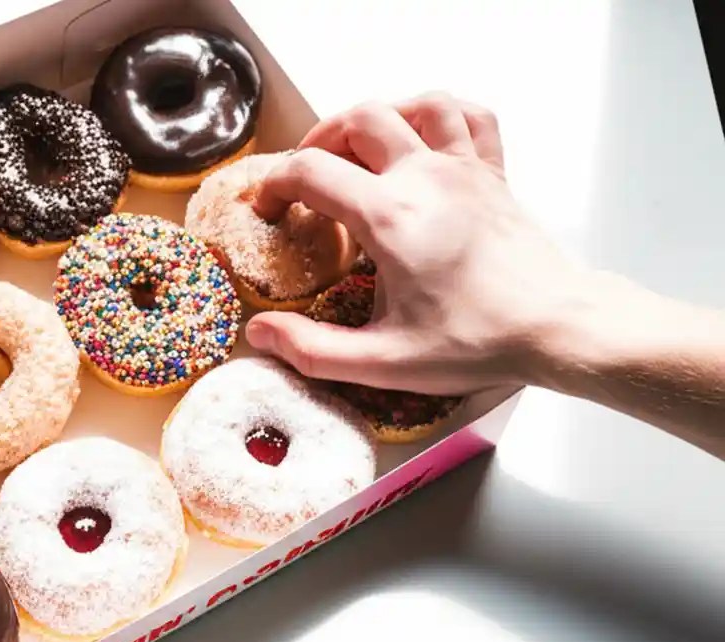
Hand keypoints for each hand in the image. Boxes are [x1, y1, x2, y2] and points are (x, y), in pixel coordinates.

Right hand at [246, 92, 590, 395]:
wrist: (556, 326)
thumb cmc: (476, 342)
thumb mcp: (383, 362)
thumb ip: (312, 350)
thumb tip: (259, 333)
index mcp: (389, 216)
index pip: (311, 171)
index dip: (275, 184)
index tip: (267, 208)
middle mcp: (424, 177)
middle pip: (359, 118)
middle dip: (320, 139)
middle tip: (306, 177)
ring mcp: (464, 169)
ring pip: (415, 105)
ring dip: (380, 117)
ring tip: (359, 149)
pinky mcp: (493, 175)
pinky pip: (469, 117)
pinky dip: (439, 115)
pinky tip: (422, 139)